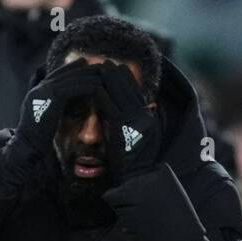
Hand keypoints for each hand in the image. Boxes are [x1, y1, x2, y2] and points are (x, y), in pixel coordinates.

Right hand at [14, 59, 101, 157]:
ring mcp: (43, 92)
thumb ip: (52, 107)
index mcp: (37, 92)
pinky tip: (97, 86)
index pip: (56, 74)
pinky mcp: (50, 99)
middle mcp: (39, 88)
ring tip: (102, 73)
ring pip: (69, 79)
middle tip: (97, 64)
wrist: (28, 145)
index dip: (70, 68)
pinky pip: (71, 88)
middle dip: (82, 68)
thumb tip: (61, 106)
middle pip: (64, 73)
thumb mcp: (44, 117)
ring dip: (87, 75)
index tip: (84, 63)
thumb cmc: (37, 138)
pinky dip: (85, 86)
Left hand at [93, 61, 160, 182]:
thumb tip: (116, 113)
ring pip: (121, 94)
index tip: (118, 67)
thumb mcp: (133, 139)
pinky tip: (94, 86)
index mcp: (147, 119)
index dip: (127, 79)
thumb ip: (128, 124)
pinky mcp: (123, 129)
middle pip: (130, 89)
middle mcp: (144, 117)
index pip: (137, 93)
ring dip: (109, 79)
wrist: (135, 179)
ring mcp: (135, 122)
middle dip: (117, 74)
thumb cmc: (131, 163)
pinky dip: (103, 94)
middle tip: (106, 61)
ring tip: (99, 67)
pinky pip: (111, 106)